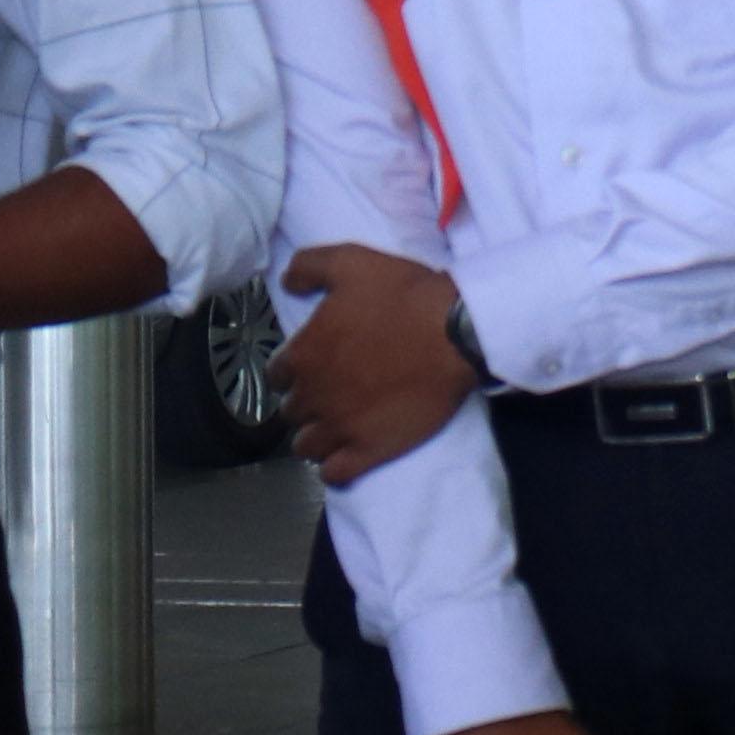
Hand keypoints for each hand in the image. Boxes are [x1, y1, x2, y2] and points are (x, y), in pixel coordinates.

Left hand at [279, 242, 477, 482]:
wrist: (456, 331)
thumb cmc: (404, 296)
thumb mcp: (350, 262)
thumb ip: (308, 268)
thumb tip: (287, 285)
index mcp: (303, 355)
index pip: (277, 375)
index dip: (294, 372)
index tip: (313, 367)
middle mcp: (313, 396)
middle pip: (292, 412)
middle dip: (306, 404)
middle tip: (331, 395)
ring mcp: (341, 427)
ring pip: (306, 446)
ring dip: (315, 438)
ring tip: (337, 429)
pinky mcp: (371, 449)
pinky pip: (335, 472)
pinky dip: (333, 468)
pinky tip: (344, 457)